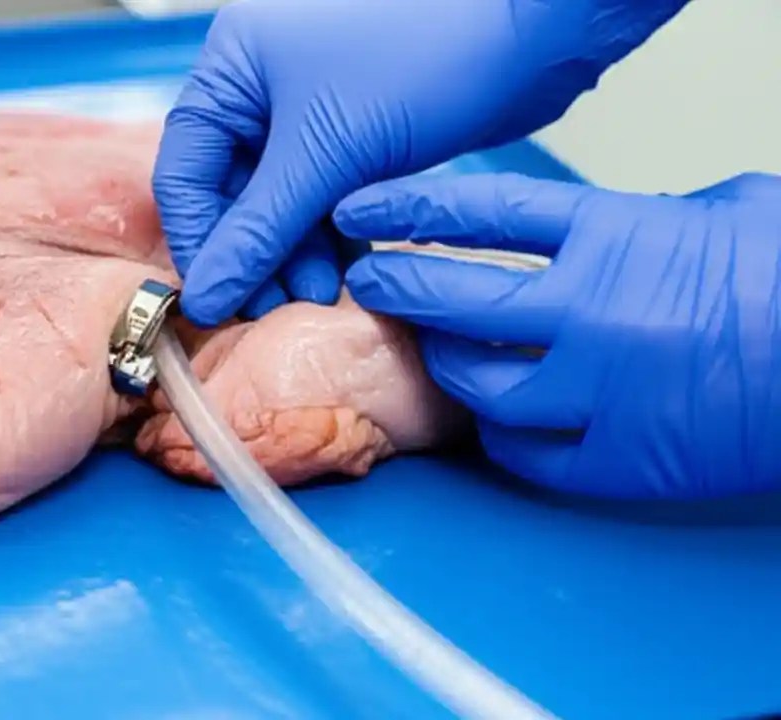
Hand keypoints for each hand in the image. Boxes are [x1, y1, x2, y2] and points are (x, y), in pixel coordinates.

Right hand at [154, 0, 687, 326]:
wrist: (534, 28)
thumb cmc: (426, 52)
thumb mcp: (327, 153)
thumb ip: (260, 231)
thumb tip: (208, 297)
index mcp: (233, 64)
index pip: (184, 171)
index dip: (200, 242)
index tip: (218, 302)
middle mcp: (262, 82)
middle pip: (231, 190)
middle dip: (256, 251)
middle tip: (280, 303)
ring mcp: (310, 106)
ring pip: (280, 200)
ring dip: (295, 250)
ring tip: (320, 290)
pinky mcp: (357, 131)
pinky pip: (322, 194)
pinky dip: (329, 233)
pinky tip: (346, 268)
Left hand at [337, 171, 780, 498]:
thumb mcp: (725, 211)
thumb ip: (644, 218)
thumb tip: (601, 229)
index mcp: (615, 235)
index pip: (479, 214)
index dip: (410, 210)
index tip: (365, 211)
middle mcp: (588, 311)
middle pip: (453, 299)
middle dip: (397, 289)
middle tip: (372, 285)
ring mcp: (596, 391)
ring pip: (477, 385)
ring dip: (448, 366)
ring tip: (440, 352)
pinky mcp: (616, 459)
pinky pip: (524, 454)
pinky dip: (504, 436)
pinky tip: (503, 419)